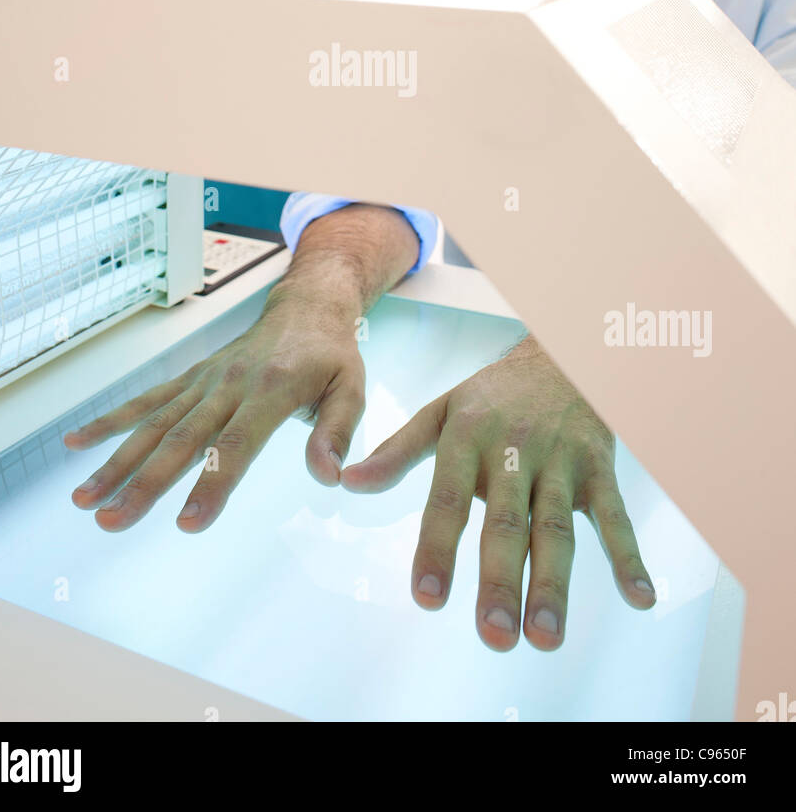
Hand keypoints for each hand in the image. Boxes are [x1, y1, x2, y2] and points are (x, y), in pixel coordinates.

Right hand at [64, 287, 364, 531]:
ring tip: (83, 499)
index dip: (211, 482)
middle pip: (180, 439)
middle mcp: (228, 384)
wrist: (305, 307)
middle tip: (110, 520)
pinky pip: (145, 401)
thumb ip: (337, 432)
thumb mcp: (351, 389)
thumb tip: (328, 477)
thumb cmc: (330, 356)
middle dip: (143, 483)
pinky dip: (109, 421)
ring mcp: (203, 381)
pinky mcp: (190, 379)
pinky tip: (75, 443)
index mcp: (271, 390)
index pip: (237, 443)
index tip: (186, 523)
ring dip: (116, 461)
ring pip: (153, 424)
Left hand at [341, 333, 654, 649]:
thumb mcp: (442, 410)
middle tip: (494, 636)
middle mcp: (512, 450)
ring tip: (545, 636)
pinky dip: (628, 555)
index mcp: (466, 437)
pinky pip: (614, 514)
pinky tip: (638, 598)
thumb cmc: (494, 394)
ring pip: (556, 527)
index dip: (437, 549)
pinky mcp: (598, 466)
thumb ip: (398, 452)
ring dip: (553, 584)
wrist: (563, 349)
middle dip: (501, 581)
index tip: (428, 600)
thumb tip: (348, 482)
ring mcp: (559, 459)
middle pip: (506, 523)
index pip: (446, 499)